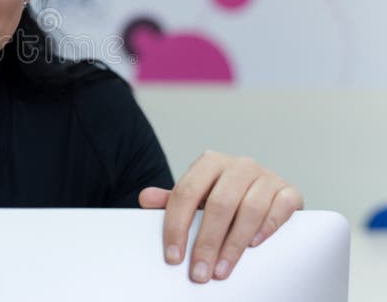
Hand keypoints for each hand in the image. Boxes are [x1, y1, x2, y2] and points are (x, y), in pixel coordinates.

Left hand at [138, 150, 302, 282]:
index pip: (186, 193)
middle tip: (199, 272)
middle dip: (206, 243)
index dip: (176, 227)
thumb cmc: (226, 197)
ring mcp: (266, 176)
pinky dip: (267, 227)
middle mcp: (238, 165)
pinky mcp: (289, 190)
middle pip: (218, 204)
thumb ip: (173, 200)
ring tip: (222, 270)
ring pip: (248, 210)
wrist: (267, 192)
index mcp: (210, 162)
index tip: (173, 257)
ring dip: (234, 245)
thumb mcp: (198, 197)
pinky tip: (254, 246)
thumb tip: (145, 199)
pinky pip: (280, 208)